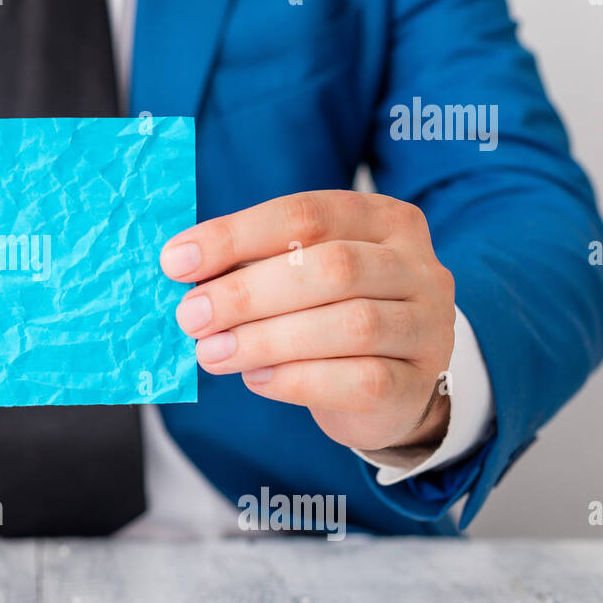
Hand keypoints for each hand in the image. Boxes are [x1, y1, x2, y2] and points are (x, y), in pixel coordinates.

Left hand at [160, 190, 454, 452]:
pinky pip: (361, 380)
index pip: (307, 214)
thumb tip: (183, 269)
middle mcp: (416, 267)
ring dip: (267, 339)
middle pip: (332, 267)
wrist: (388, 388)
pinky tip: (255, 379)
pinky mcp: (417, 383)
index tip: (176, 261)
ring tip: (211, 353)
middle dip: (248, 293)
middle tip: (190, 316)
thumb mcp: (296, 276)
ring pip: (351, 324)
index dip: (236, 235)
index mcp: (384, 220)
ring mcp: (426, 326)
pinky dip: (298, 379)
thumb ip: (251, 266)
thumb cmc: (328, 315)